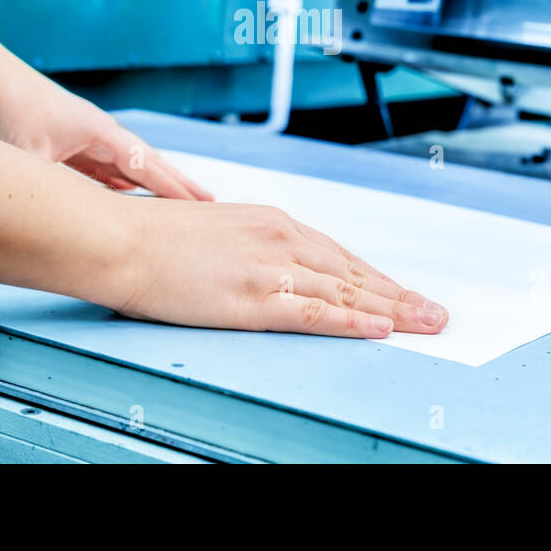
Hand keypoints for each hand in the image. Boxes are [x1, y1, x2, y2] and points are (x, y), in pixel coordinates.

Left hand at [0, 74, 212, 201]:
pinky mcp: (61, 140)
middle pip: (145, 163)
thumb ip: (50, 190)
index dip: (174, 188)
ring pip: (122, 166)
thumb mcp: (31, 157)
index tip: (203, 205)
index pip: (146, 166)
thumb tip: (59, 222)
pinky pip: (98, 167)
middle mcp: (96, 132)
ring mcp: (80, 135)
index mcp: (99, 132)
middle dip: (175, 184)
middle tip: (206, 202)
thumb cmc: (8, 108)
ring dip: (147, 184)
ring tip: (170, 204)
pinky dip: (114, 182)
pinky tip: (119, 193)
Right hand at [104, 195, 448, 337]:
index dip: (374, 279)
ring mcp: (269, 266)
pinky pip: (316, 312)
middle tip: (433, 312)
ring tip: (425, 324)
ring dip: (392, 310)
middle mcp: (280, 238)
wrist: (116, 238)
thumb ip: (246, 248)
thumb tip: (260, 268)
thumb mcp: (212, 232)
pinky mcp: (254, 296)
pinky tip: (379, 329)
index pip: (337, 256)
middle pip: (352, 273)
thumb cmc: (150, 237)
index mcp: (270, 221)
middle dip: (397, 295)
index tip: (400, 294)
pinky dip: (352, 322)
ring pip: (346, 292)